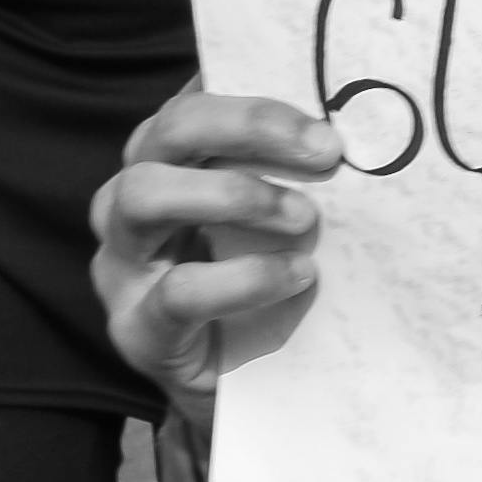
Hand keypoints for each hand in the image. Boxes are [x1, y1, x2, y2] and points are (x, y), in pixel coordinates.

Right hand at [92, 90, 341, 405]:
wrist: (252, 392)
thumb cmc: (272, 282)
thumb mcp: (289, 220)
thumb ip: (304, 173)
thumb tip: (359, 126)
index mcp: (171, 162)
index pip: (194, 99)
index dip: (252, 89)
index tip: (325, 99)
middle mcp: (132, 200)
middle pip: (165, 131)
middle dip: (248, 126)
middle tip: (327, 149)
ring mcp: (123, 264)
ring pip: (142, 195)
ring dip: (234, 195)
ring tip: (306, 217)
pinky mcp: (135, 328)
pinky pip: (177, 291)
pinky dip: (244, 278)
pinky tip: (298, 276)